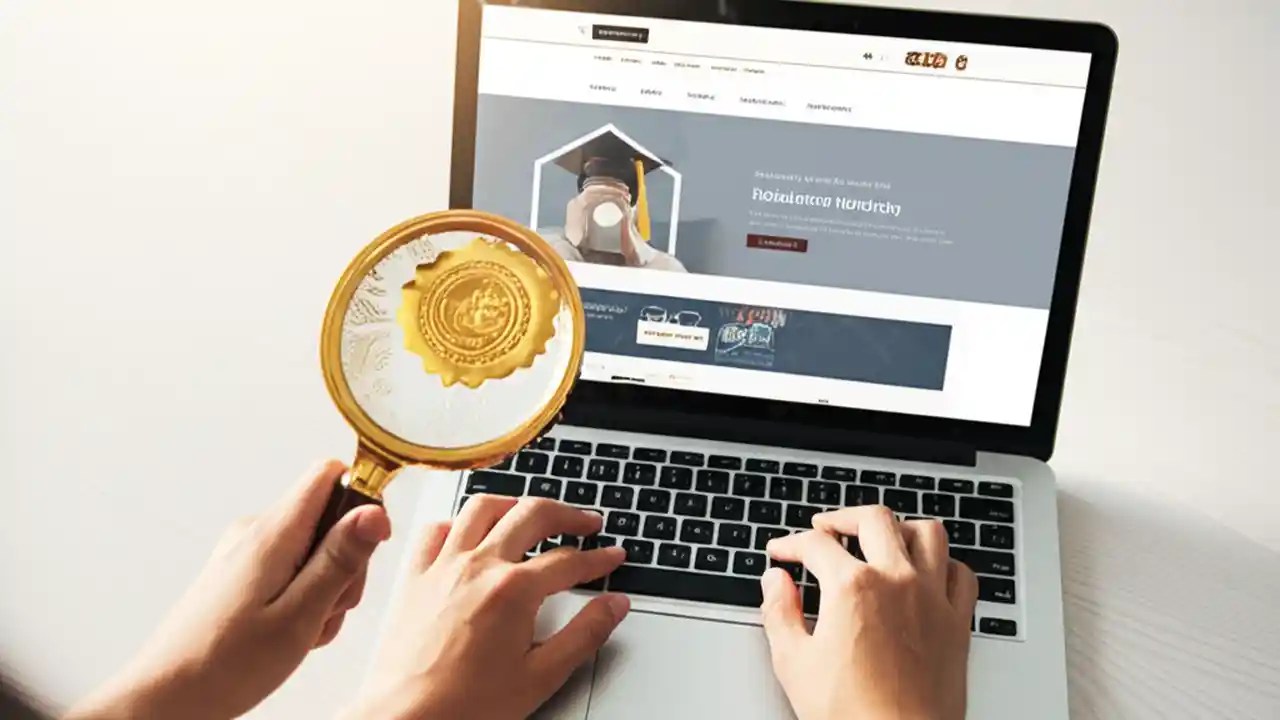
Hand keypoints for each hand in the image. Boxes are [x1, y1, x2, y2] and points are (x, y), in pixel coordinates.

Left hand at [68, 460, 391, 719]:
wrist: (165, 698)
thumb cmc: (223, 666)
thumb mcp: (299, 616)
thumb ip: (340, 560)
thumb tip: (375, 511)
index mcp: (272, 534)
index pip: (330, 473)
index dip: (362, 499)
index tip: (371, 544)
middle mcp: (256, 532)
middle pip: (328, 517)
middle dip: (346, 561)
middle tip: (327, 609)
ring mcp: (247, 553)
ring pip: (314, 549)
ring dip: (325, 588)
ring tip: (303, 629)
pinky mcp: (242, 574)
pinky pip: (293, 570)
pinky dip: (303, 598)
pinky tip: (289, 632)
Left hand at [344, 495, 629, 719]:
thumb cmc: (465, 707)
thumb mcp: (541, 676)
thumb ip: (585, 634)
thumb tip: (615, 605)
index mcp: (514, 590)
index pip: (570, 561)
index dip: (598, 558)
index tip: (612, 556)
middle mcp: (478, 566)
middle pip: (532, 514)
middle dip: (567, 514)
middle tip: (586, 523)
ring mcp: (443, 566)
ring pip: (483, 508)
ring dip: (515, 503)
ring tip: (533, 512)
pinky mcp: (416, 577)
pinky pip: (436, 530)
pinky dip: (457, 522)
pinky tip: (469, 531)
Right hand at [761, 506, 977, 719]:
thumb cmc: (853, 715)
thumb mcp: (793, 663)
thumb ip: (779, 613)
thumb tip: (775, 582)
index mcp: (852, 587)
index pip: (814, 544)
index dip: (790, 543)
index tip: (783, 553)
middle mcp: (896, 581)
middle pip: (872, 519)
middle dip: (841, 517)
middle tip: (825, 528)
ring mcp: (932, 598)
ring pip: (926, 533)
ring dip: (898, 528)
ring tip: (879, 536)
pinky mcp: (957, 622)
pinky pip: (961, 573)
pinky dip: (944, 563)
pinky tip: (927, 570)